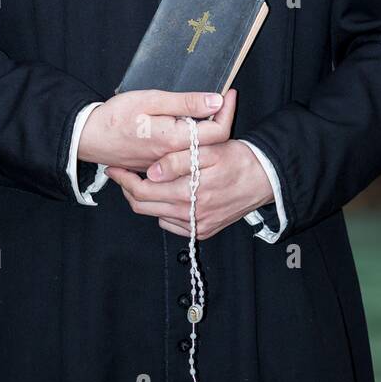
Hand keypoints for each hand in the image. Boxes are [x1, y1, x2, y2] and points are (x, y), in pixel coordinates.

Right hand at [78, 88, 236, 172]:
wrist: (89, 138)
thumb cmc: (116, 117)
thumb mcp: (151, 100)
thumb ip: (185, 103)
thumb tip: (216, 101)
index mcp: (175, 139)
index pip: (218, 132)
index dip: (228, 111)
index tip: (229, 93)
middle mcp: (175, 157)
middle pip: (213, 143)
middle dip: (220, 119)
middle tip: (219, 98)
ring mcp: (168, 165)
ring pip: (199, 150)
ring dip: (207, 131)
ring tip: (204, 109)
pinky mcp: (161, 166)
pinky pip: (185, 156)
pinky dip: (191, 140)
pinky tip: (186, 124)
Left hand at [105, 128, 274, 240]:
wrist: (264, 179)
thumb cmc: (237, 159)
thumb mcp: (210, 150)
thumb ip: (179, 160)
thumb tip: (152, 172)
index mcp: (191, 191)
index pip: (144, 191)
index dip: (125, 179)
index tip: (115, 167)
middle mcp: (192, 214)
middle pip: (144, 206)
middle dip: (127, 189)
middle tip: (119, 173)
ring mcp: (198, 225)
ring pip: (155, 216)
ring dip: (143, 200)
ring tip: (139, 181)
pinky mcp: (203, 231)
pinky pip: (171, 224)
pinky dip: (162, 210)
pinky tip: (165, 195)